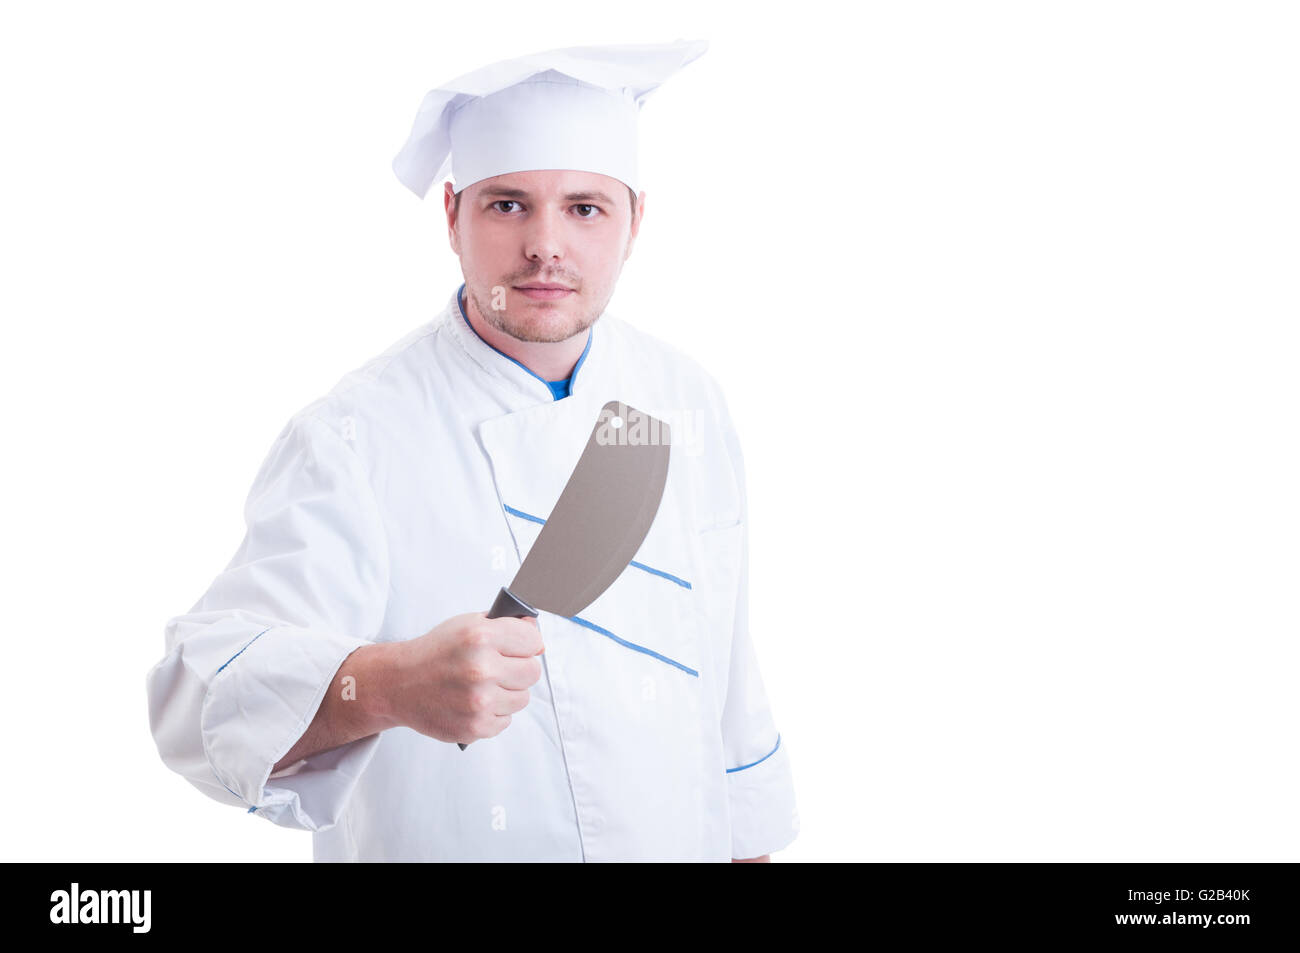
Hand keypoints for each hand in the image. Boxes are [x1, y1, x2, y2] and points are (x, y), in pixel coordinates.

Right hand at [385, 611, 543, 744]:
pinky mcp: (475, 727)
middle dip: (519, 668)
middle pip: (533, 672)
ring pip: (522, 698)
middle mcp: (480, 669)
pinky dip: (494, 712)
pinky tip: (474, 702)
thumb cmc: (435, 652)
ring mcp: (479, 701)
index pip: (533, 641)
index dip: (526, 644)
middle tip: (499, 667)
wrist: (398, 684)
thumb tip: (539, 637)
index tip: (518, 646)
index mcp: (480, 637)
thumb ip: (506, 625)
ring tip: (483, 685)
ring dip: (508, 692)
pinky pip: (506, 720)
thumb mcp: (468, 624)